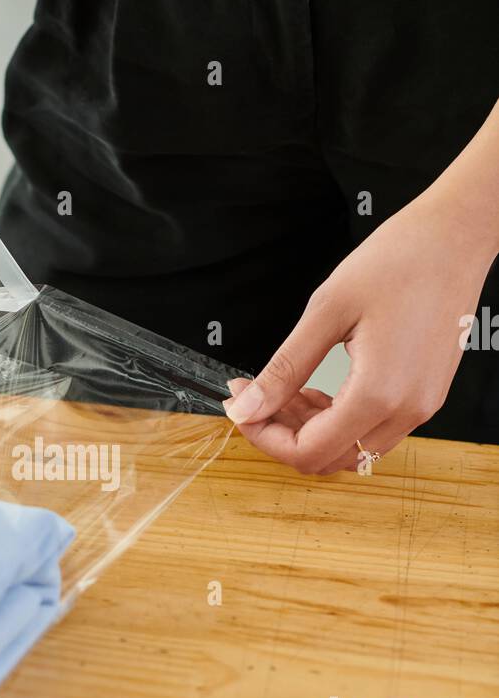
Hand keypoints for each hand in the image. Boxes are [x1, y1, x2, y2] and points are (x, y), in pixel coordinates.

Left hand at [222, 193, 494, 473]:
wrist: (455, 238)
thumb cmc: (400, 260)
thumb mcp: (326, 311)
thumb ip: (285, 369)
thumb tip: (248, 406)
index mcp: (379, 394)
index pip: (308, 452)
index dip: (264, 437)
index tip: (241, 409)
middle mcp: (405, 410)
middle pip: (328, 460)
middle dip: (283, 435)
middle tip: (256, 397)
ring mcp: (420, 407)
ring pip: (350, 450)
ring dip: (310, 430)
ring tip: (285, 390)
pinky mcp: (424, 396)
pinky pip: (373, 430)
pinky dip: (338, 421)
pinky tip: (318, 389)